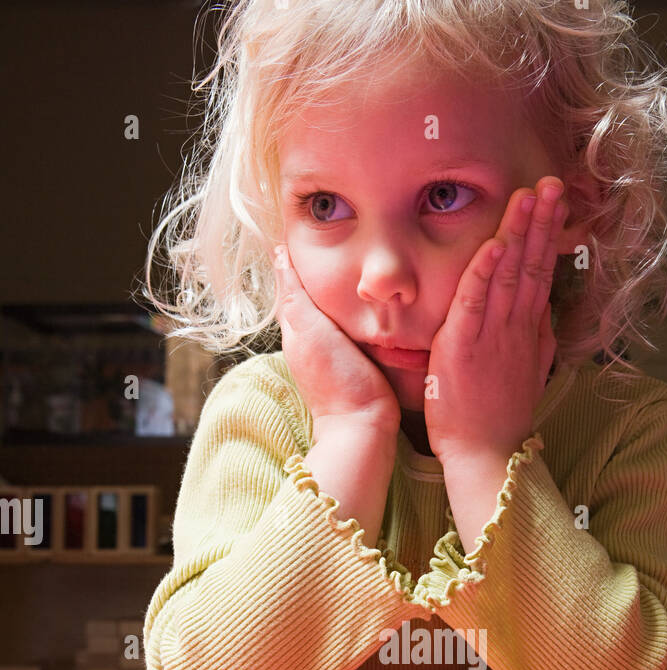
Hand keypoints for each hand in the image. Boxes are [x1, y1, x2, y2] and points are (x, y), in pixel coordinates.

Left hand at [272, 244, 401, 439]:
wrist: (363, 424)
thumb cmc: (337, 380)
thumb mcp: (310, 331)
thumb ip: (294, 295)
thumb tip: (279, 255)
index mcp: (296, 327)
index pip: (291, 282)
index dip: (296, 256)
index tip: (307, 228)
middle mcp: (311, 337)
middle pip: (313, 293)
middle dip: (320, 268)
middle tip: (334, 235)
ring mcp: (333, 350)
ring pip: (333, 308)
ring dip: (340, 287)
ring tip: (353, 259)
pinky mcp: (357, 359)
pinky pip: (351, 324)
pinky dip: (355, 308)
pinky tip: (367, 300)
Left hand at [423, 177, 566, 466]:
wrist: (486, 454)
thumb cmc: (498, 419)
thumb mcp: (526, 373)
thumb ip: (534, 339)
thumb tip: (542, 313)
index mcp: (526, 331)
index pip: (540, 272)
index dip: (548, 235)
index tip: (555, 203)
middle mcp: (514, 328)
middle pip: (532, 264)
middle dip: (542, 222)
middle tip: (552, 183)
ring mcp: (492, 336)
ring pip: (509, 275)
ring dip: (519, 233)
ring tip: (529, 196)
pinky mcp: (464, 348)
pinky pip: (475, 303)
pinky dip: (484, 273)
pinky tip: (495, 245)